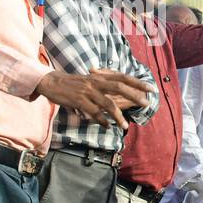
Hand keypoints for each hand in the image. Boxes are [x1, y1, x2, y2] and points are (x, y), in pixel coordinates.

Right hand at [33, 68, 151, 129]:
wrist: (50, 81)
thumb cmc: (73, 83)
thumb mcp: (90, 80)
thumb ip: (104, 85)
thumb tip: (121, 92)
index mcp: (100, 77)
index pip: (123, 77)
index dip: (138, 82)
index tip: (151, 89)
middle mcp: (95, 82)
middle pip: (119, 87)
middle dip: (134, 96)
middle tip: (146, 104)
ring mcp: (87, 91)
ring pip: (107, 104)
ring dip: (118, 116)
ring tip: (125, 126)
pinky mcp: (79, 100)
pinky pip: (94, 113)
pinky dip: (102, 121)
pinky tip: (108, 126)